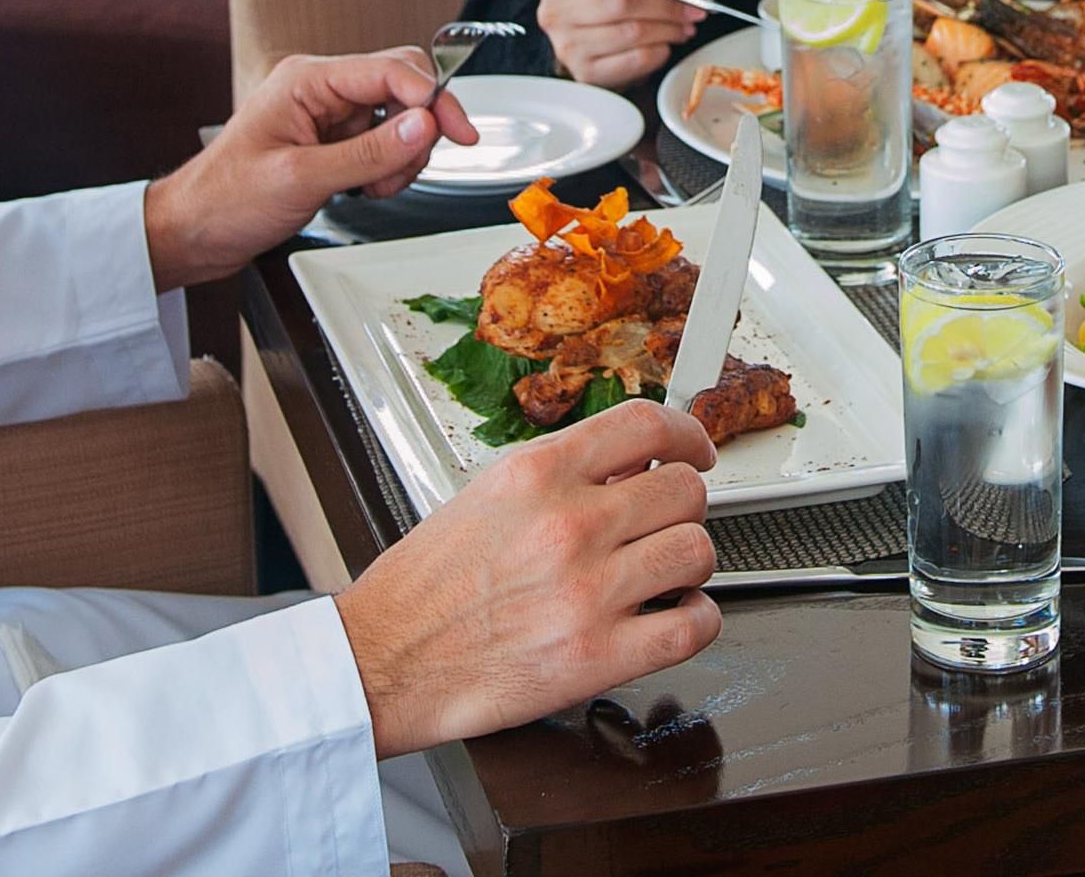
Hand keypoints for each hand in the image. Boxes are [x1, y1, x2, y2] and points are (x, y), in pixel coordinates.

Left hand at [144, 49, 471, 286]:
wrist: (192, 232)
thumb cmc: (224, 200)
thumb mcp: (301, 178)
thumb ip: (368, 152)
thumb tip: (423, 125)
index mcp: (306, 80)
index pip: (391, 70)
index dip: (433, 98)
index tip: (460, 132)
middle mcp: (319, 89)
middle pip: (401, 87)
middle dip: (418, 130)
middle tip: (409, 169)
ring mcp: (326, 115)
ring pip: (398, 119)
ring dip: (400, 157)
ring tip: (371, 187)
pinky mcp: (330, 141)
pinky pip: (381, 144)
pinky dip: (386, 169)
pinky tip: (363, 189)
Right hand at [335, 401, 720, 756]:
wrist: (386, 659)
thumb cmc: (426, 587)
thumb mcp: (486, 496)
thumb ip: (562, 476)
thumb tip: (631, 463)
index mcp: (537, 474)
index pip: (647, 425)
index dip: (686, 434)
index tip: (694, 450)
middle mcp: (570, 525)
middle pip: (686, 490)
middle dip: (681, 507)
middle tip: (662, 524)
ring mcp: (589, 591)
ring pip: (698, 552)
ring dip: (688, 564)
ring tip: (661, 575)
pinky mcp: (600, 656)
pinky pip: (694, 626)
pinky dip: (697, 619)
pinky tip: (672, 616)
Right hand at [537, 0, 701, 87]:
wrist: (585, 35)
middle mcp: (555, 13)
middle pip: (620, 3)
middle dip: (666, 4)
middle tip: (691, 6)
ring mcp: (568, 46)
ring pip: (631, 33)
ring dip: (668, 28)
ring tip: (683, 24)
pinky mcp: (586, 72)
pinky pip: (635, 60)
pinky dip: (659, 51)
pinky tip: (666, 43)